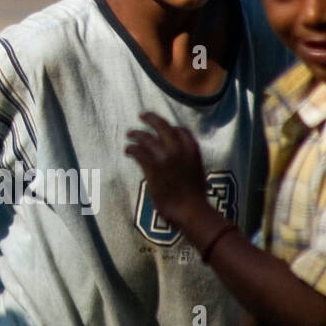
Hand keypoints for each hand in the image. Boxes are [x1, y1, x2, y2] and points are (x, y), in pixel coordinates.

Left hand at [124, 111, 208, 226]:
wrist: (191, 209)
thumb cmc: (196, 195)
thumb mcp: (197, 170)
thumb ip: (187, 158)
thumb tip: (178, 154)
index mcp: (192, 149)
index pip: (180, 130)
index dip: (170, 127)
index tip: (163, 128)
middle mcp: (178, 148)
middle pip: (161, 126)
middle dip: (150, 118)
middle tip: (142, 116)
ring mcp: (164, 156)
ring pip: (145, 137)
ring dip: (136, 134)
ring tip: (129, 135)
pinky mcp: (151, 166)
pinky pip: (137, 152)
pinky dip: (131, 150)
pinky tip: (128, 151)